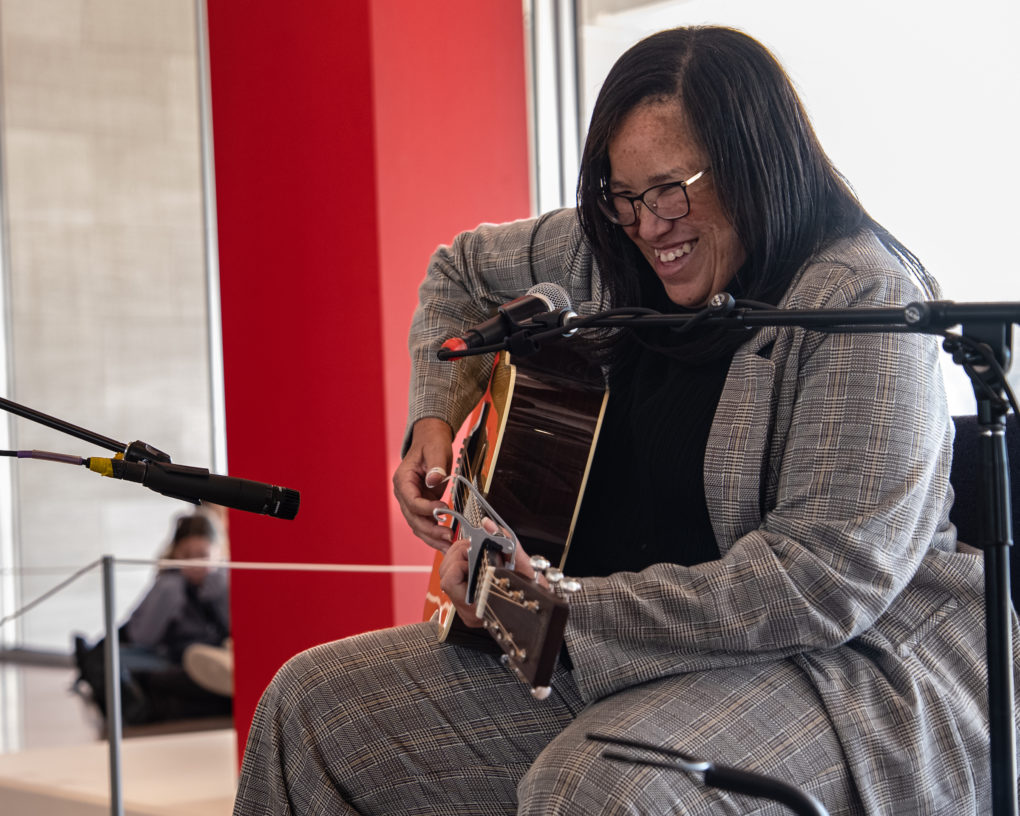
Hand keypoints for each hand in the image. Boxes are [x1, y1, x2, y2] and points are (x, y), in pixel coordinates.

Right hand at [393, 418, 453, 550]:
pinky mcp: (422, 506)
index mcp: (403, 480)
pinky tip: (446, 541)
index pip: (411, 501)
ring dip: (432, 537)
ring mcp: (411, 501)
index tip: (443, 510)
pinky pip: (426, 523)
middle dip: (430, 529)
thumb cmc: (432, 443)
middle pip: (413, 518)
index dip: (426, 509)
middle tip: (448, 535)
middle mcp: (404, 493)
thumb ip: (436, 466)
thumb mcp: (436, 450)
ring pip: (418, 525)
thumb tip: (433, 481)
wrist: (431, 441)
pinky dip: (434, 533)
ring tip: (448, 545)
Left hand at [438, 518, 542, 626]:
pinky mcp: (466, 604)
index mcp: (480, 606)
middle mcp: (469, 611)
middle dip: (457, 556)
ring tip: (476, 554)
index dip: (459, 562)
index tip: (474, 552)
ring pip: (447, 578)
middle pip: (445, 576)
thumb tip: (488, 524)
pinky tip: (476, 563)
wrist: (540, 607)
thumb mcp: (525, 566)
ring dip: (458, 560)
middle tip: (474, 548)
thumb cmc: (534, 592)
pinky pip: (454, 581)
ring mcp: (465, 609)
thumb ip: (506, 542)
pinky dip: (462, 567)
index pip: (450, 580)